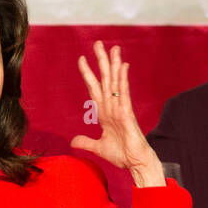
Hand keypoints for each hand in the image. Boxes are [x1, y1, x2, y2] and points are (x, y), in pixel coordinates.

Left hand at [70, 42, 165, 186]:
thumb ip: (86, 142)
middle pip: (105, 79)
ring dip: (113, 65)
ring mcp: (120, 108)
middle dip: (101, 61)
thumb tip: (73, 141)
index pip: (94, 88)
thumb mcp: (98, 148)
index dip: (88, 74)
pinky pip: (124, 93)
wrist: (135, 163)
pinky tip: (122, 66)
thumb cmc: (122, 155)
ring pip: (115, 82)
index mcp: (105, 112)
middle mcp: (112, 106)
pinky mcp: (127, 113)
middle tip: (98, 43)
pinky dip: (122, 79)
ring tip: (113, 48)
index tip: (82, 59)